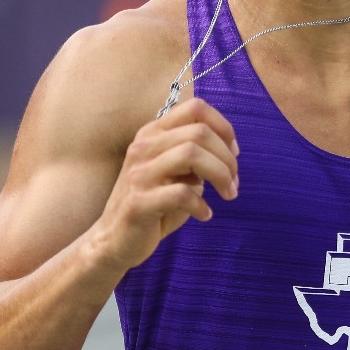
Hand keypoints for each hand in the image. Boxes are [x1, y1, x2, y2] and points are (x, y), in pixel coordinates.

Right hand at [86, 97, 238, 274]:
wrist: (115, 241)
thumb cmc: (153, 205)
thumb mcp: (174, 172)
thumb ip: (195, 156)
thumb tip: (229, 150)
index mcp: (153, 133)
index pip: (195, 108)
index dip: (224, 128)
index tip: (234, 153)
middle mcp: (143, 147)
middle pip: (199, 132)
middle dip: (227, 158)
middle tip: (233, 183)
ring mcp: (138, 174)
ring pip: (191, 154)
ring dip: (220, 175)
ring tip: (227, 195)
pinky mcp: (138, 202)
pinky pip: (181, 193)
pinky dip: (201, 205)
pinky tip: (204, 215)